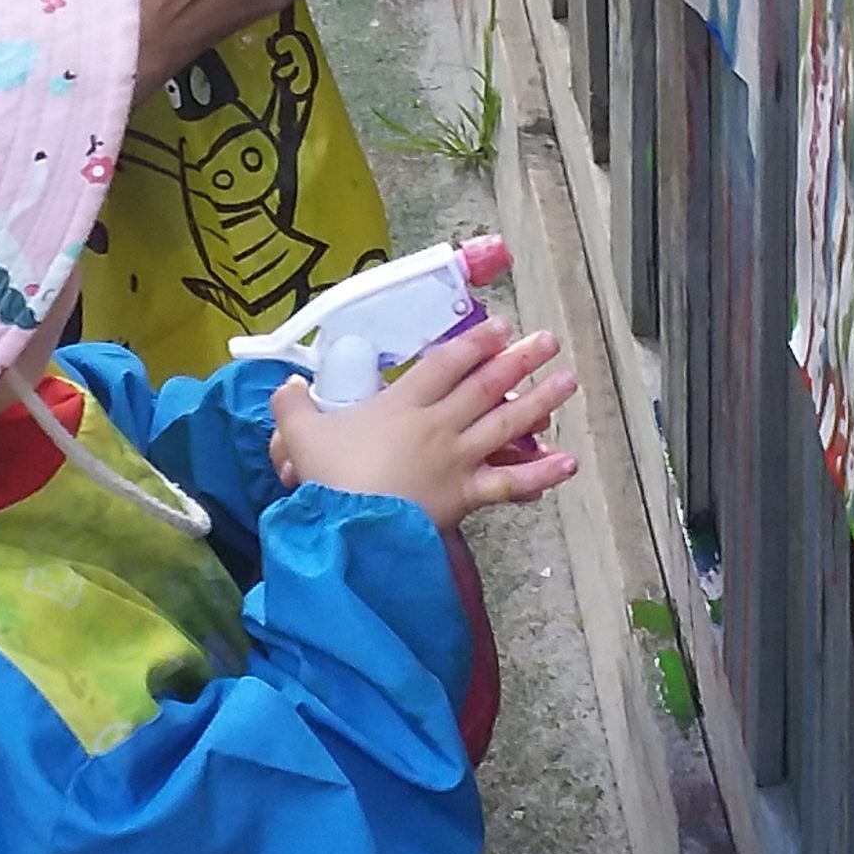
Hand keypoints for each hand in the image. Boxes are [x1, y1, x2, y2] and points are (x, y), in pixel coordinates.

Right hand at [268, 318, 577, 532]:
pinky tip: (569, 462)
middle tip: (546, 340)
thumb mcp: (301, 434)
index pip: (445, 364)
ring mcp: (457, 459)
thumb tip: (285, 385)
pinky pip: (511, 483)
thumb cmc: (329, 479)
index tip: (500, 326)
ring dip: (541, 401)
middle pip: (485, 385)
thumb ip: (293, 405)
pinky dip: (542, 474)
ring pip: (506, 423)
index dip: (474, 342)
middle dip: (518, 359)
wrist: (350, 527)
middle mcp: (438, 425)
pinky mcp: (466, 495)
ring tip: (568, 381)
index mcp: (403, 404)